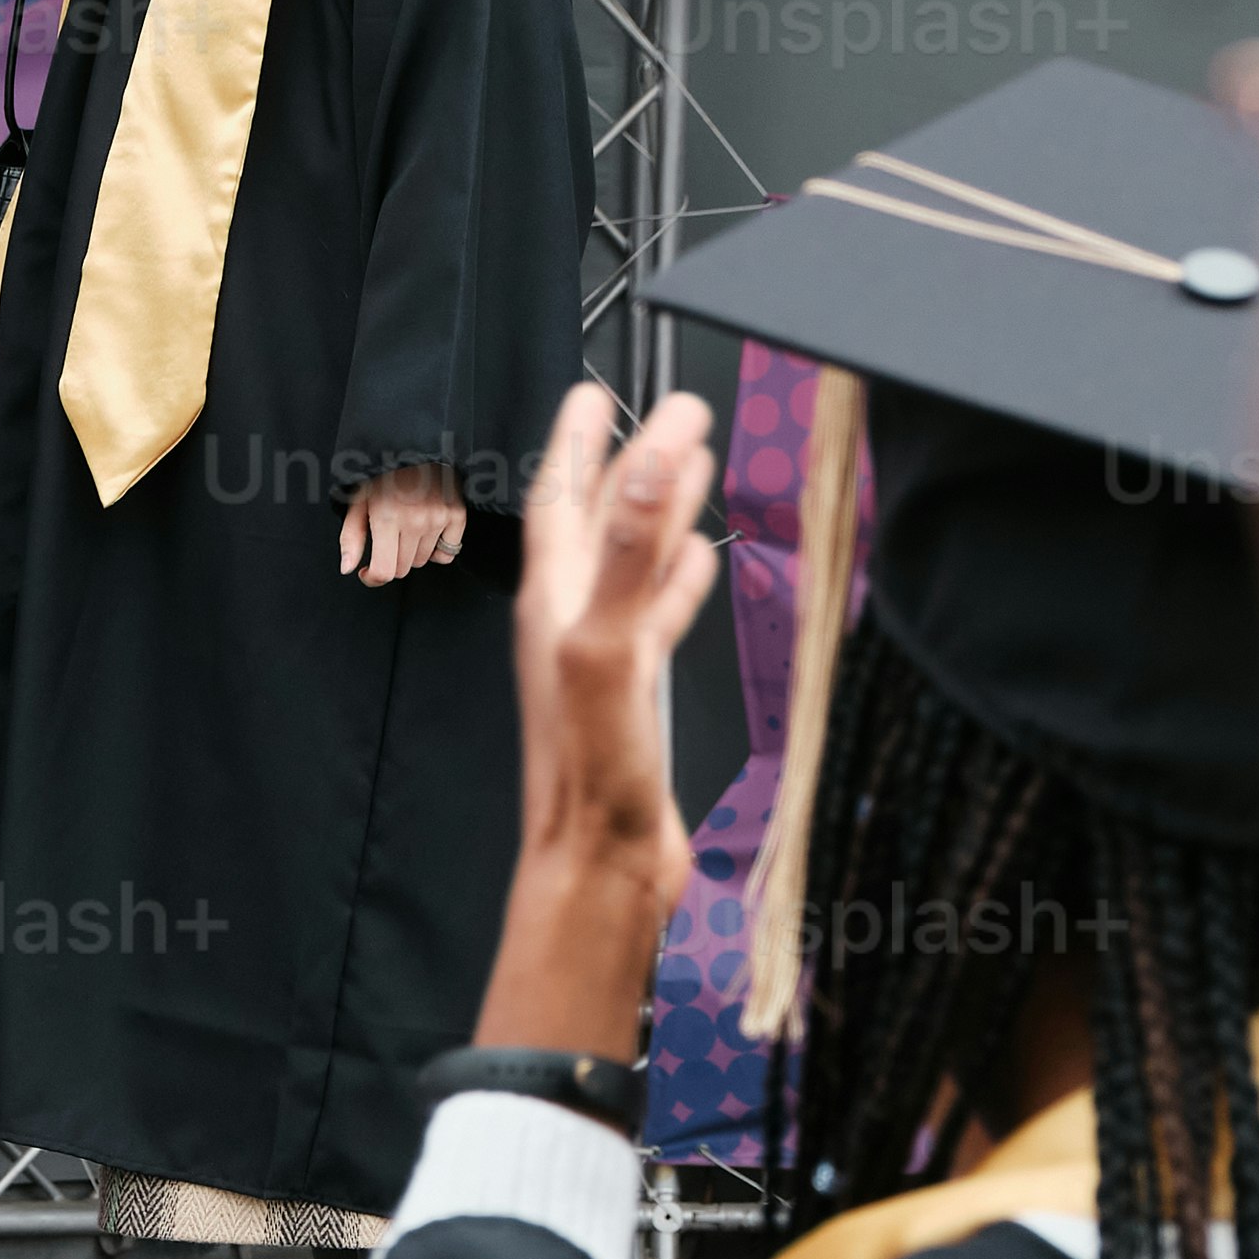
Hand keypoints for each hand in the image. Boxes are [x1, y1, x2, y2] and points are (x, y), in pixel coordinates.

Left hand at [337, 460, 468, 588]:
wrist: (414, 446)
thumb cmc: (382, 473)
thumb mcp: (357, 500)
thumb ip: (351, 537)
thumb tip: (348, 569)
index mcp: (386, 517)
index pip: (385, 571)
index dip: (372, 578)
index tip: (367, 571)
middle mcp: (415, 521)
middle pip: (403, 568)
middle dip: (390, 561)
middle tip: (386, 542)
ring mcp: (438, 518)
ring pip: (422, 561)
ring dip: (411, 553)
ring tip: (405, 529)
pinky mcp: (457, 515)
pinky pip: (448, 552)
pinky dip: (437, 549)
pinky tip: (426, 534)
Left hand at [468, 387, 717, 1058]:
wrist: (600, 868)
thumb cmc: (589, 774)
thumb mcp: (606, 646)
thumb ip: (628, 557)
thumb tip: (649, 469)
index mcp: (556, 600)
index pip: (564, 497)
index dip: (579, 441)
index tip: (594, 390)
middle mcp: (572, 621)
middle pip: (602, 519)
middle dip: (630, 461)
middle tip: (662, 412)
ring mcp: (604, 656)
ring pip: (633, 563)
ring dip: (659, 514)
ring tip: (691, 467)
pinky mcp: (637, 693)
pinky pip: (659, 617)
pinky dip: (681, 583)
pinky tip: (702, 567)